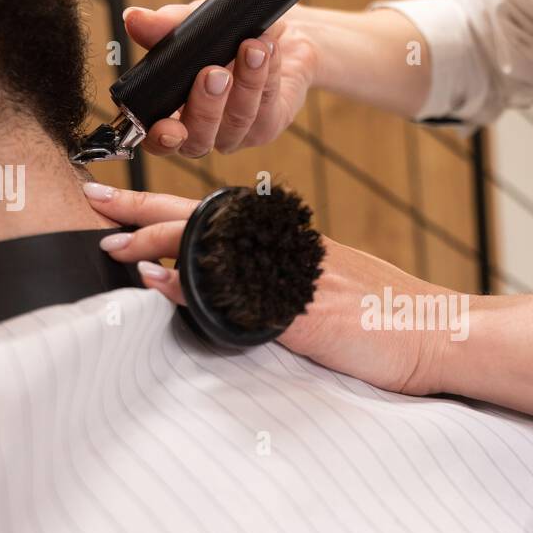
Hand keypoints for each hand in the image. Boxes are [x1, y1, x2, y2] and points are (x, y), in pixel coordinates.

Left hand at [85, 182, 454, 394]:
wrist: (440, 333)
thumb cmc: (391, 317)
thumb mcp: (333, 288)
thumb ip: (287, 281)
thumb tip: (240, 288)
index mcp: (295, 242)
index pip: (220, 214)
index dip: (164, 207)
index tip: (118, 199)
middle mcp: (291, 248)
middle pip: (207, 218)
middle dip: (144, 210)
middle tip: (93, 201)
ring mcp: (298, 276)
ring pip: (219, 249)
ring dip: (160, 244)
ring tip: (112, 243)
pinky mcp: (306, 311)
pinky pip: (238, 293)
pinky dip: (196, 288)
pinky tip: (162, 284)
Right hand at [123, 2, 316, 158]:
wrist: (277, 35)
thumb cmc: (229, 37)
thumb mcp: (195, 25)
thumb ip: (166, 27)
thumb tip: (134, 19)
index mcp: (176, 114)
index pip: (159, 140)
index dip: (159, 139)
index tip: (165, 126)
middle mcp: (205, 131)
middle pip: (198, 140)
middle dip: (206, 107)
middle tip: (213, 73)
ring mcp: (238, 132)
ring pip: (237, 121)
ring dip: (245, 83)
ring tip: (250, 48)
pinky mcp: (270, 124)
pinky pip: (267, 106)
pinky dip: (268, 74)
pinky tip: (268, 50)